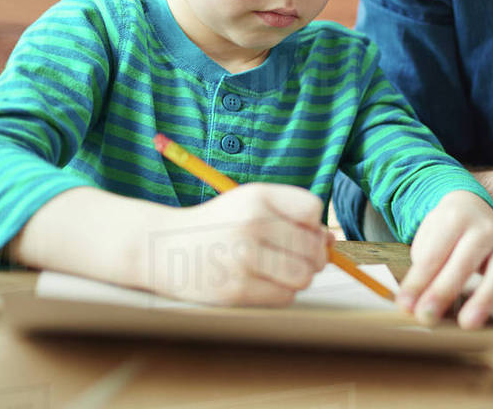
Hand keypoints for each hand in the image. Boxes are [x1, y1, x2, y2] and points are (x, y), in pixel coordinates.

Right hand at [146, 183, 330, 305]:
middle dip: (310, 255)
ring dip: (298, 277)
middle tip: (289, 256)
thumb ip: (293, 216)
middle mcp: (251, 224)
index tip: (296, 230)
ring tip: (277, 269)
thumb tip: (331, 241)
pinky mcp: (236, 289)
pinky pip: (284, 296)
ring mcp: (243, 258)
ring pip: (303, 276)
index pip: (313, 211)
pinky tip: (261, 282)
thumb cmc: (218, 225)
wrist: (161, 247)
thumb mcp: (251, 203)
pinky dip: (281, 292)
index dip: (312, 224)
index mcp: (258, 197)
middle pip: (313, 247)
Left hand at [397, 191, 492, 328]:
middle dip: (444, 291)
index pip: (434, 255)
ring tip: (468, 324)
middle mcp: (482, 229)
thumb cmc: (444, 234)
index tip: (405, 306)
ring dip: (483, 298)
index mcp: (454, 219)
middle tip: (426, 317)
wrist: (472, 210)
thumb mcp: (427, 242)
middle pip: (464, 262)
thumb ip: (421, 271)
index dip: (418, 282)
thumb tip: (411, 306)